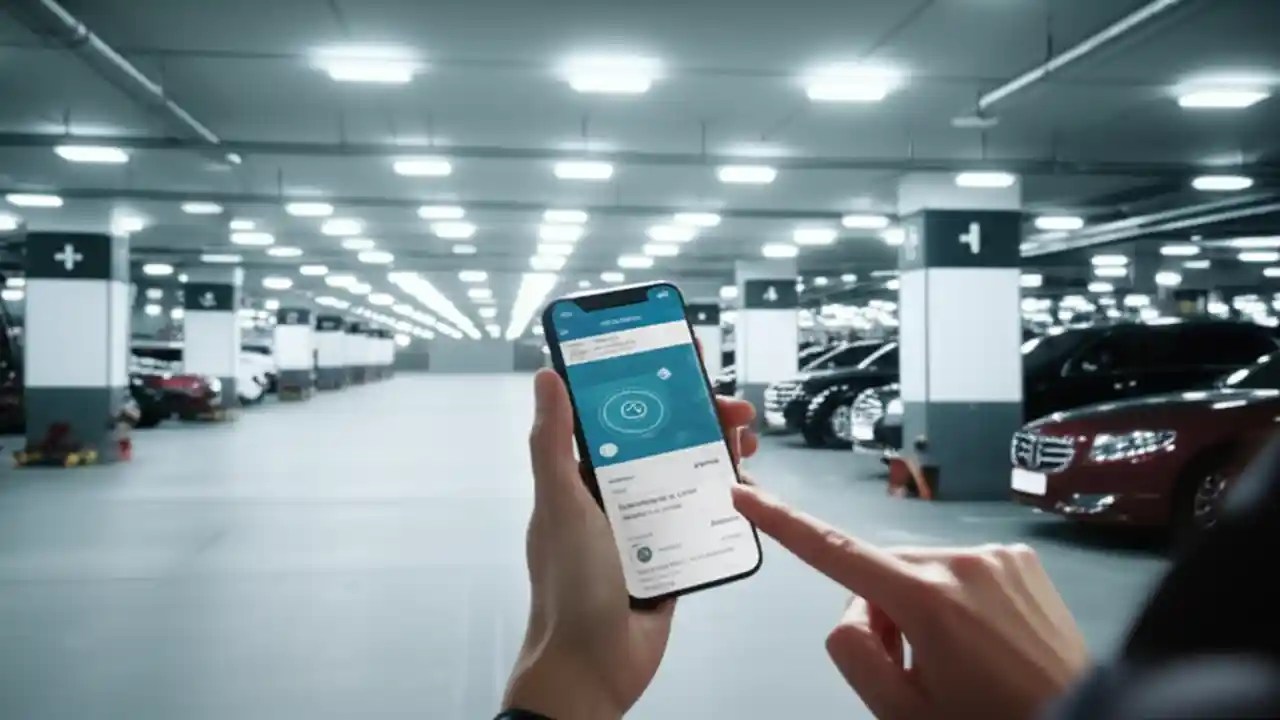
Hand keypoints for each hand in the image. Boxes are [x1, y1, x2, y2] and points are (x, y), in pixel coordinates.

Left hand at [503, 369, 757, 719]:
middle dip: (698, 415)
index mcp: (582, 476)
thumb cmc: (570, 588)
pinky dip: (725, 496)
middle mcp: (615, 494)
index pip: (615, 413)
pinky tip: (746, 483)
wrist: (594, 668)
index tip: (679, 356)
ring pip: (688, 471)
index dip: (645, 381)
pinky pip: (703, 514)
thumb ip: (553, 443)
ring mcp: (647, 522)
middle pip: (662, 438)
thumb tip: (547, 376)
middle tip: (733, 406)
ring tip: (745, 438)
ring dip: (717, 449)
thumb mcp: (561, 505)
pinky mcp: (674, 552)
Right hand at [733, 486, 1089, 719]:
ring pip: (921, 571)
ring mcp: (997, 557)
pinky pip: (960, 570)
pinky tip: (983, 641)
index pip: (835, 552)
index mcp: (928, 601)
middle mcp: (962, 564)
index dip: (784, 523)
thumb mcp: (900, 711)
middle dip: (882, 614)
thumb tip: (856, 609)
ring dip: (922, 607)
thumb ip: (852, 650)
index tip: (747, 494)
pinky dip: (957, 600)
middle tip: (916, 672)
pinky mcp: (1021, 560)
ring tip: (959, 663)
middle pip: (881, 574)